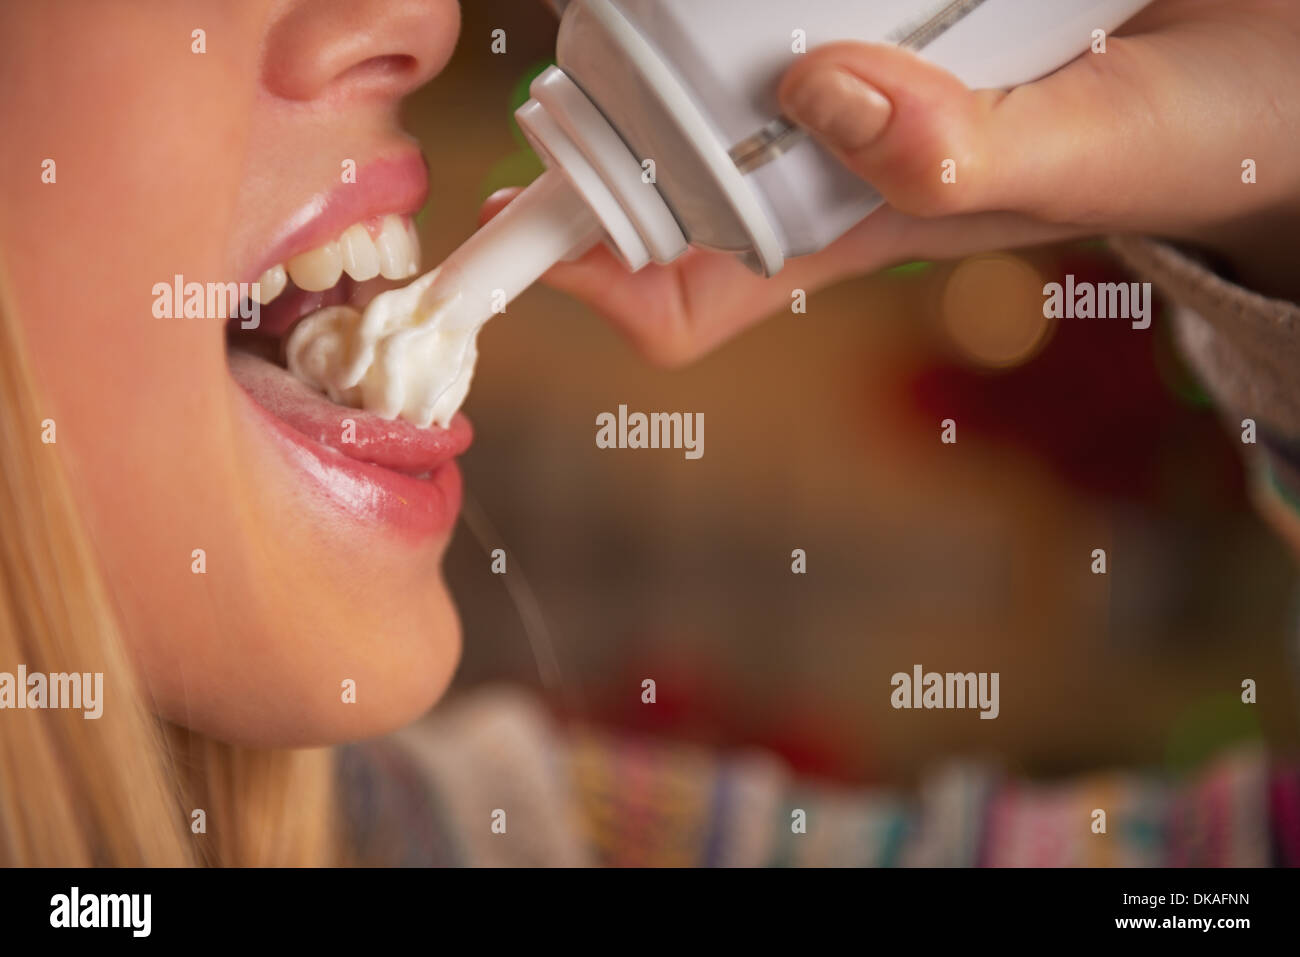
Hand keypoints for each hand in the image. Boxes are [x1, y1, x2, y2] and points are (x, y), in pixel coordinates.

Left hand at [485, 0, 1299, 365]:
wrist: (1267, 55)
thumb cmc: (1194, 129)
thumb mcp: (1088, 152)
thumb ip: (964, 152)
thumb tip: (822, 93)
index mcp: (857, 214)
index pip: (683, 277)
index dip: (583, 266)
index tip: (507, 239)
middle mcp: (833, 135)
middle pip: (654, 141)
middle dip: (598, 103)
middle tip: (595, 40)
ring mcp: (854, 57)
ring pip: (697, 46)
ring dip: (662, 18)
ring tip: (652, 5)